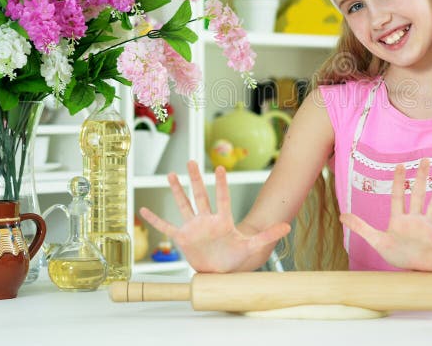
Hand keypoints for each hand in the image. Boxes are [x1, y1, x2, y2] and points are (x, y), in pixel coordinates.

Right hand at [139, 161, 290, 272]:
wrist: (220, 270)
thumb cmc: (235, 257)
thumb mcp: (251, 246)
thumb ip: (267, 235)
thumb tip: (288, 227)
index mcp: (222, 220)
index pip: (222, 199)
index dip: (222, 185)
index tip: (221, 168)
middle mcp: (206, 219)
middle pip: (200, 196)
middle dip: (196, 179)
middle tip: (192, 161)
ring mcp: (193, 227)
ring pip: (183, 205)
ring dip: (177, 191)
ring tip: (171, 174)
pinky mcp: (182, 238)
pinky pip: (166, 227)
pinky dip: (155, 220)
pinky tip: (143, 210)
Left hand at [339, 159, 431, 270]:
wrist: (415, 270)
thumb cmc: (398, 253)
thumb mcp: (376, 241)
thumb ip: (361, 227)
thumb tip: (341, 215)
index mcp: (399, 219)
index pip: (398, 197)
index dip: (399, 182)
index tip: (400, 165)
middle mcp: (416, 219)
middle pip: (418, 195)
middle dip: (421, 178)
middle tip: (425, 159)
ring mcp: (429, 227)